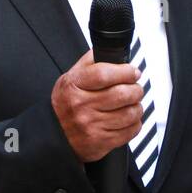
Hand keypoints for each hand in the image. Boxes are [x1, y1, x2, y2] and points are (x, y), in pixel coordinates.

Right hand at [51, 48, 143, 162]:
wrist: (54, 134)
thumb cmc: (66, 103)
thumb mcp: (70, 78)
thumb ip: (90, 62)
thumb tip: (111, 50)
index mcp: (73, 86)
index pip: (104, 74)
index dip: (124, 71)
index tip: (133, 72)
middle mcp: (81, 106)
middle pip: (121, 94)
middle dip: (136, 89)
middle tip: (136, 88)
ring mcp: (91, 126)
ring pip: (129, 113)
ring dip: (137, 107)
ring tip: (133, 103)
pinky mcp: (101, 142)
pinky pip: (130, 131)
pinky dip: (135, 123)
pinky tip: (129, 119)